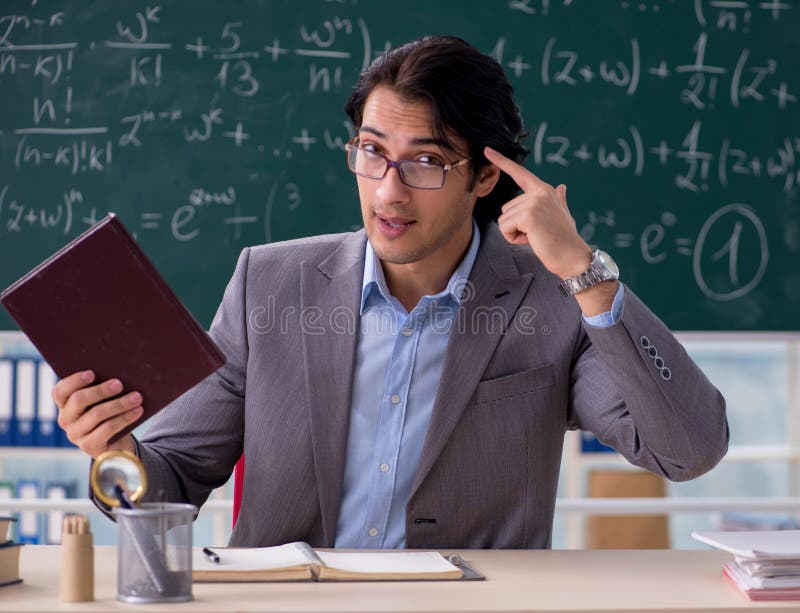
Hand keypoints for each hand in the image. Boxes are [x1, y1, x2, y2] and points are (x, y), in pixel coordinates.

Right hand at [53, 370, 138, 457]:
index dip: (74, 381)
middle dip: (101, 390)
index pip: (60, 391)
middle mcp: (66, 419)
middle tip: (120, 384)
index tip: (92, 373)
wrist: (117, 444)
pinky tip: (138, 411)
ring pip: (97, 414)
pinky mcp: (89, 446)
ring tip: (137, 397)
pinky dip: (125, 418)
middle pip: (79, 400)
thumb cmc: (110, 413)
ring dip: (119, 403)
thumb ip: (103, 388)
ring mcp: (75, 434)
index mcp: (65, 404)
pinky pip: (108, 428)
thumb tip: (119, 374)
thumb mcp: (103, 400)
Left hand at [484, 146, 591, 279]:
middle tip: (537, 233)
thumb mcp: (562, 214)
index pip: (519, 172)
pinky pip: (504, 228)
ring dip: (515, 233)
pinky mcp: (528, 215)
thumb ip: (559, 199)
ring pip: (503, 220)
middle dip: (516, 226)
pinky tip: (532, 240)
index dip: (502, 161)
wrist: (574, 257)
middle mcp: (539, 192)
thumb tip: (562, 187)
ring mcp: (533, 202)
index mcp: (544, 190)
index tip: (486, 150)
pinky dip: (513, 239)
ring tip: (537, 237)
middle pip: (506, 209)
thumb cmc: (565, 239)